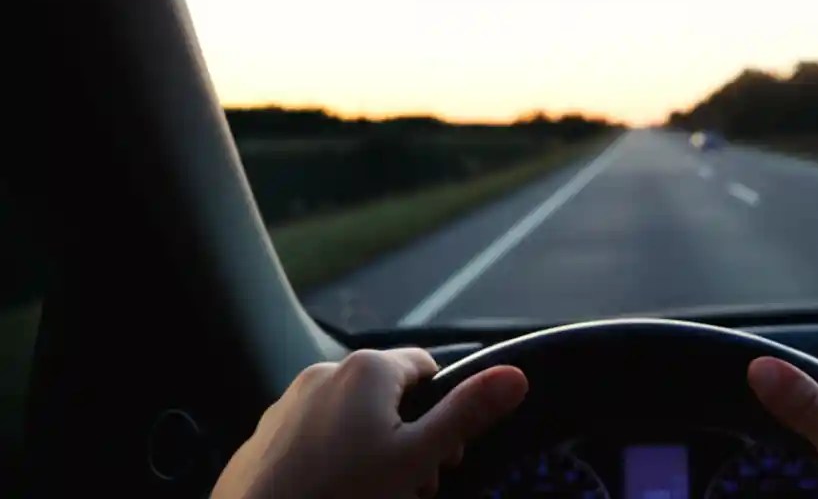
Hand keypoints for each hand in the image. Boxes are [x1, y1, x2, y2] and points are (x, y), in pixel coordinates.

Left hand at [212, 348, 527, 498]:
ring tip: (373, 497)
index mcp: (367, 369)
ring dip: (373, 453)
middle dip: (409, 439)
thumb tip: (516, 374)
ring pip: (351, 420)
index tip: (443, 457)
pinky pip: (315, 439)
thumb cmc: (341, 498)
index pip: (427, 369)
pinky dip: (332, 463)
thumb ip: (467, 414)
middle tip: (411, 488)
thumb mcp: (417, 459)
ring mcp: (289, 404)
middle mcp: (325, 373)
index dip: (444, 413)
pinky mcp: (264, 436)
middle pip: (389, 397)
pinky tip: (334, 497)